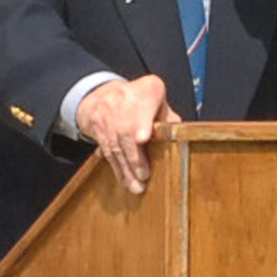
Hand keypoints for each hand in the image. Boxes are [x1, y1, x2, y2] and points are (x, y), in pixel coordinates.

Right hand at [76, 74, 177, 194]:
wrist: (103, 93)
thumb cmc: (141, 98)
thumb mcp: (159, 99)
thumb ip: (168, 116)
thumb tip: (179, 135)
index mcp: (146, 90)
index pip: (145, 103)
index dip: (142, 121)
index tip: (142, 138)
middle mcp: (123, 99)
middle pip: (127, 130)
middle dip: (135, 156)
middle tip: (143, 175)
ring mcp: (107, 114)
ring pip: (116, 144)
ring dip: (126, 168)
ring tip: (136, 186)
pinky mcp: (97, 127)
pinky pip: (107, 150)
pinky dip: (117, 167)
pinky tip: (124, 180)